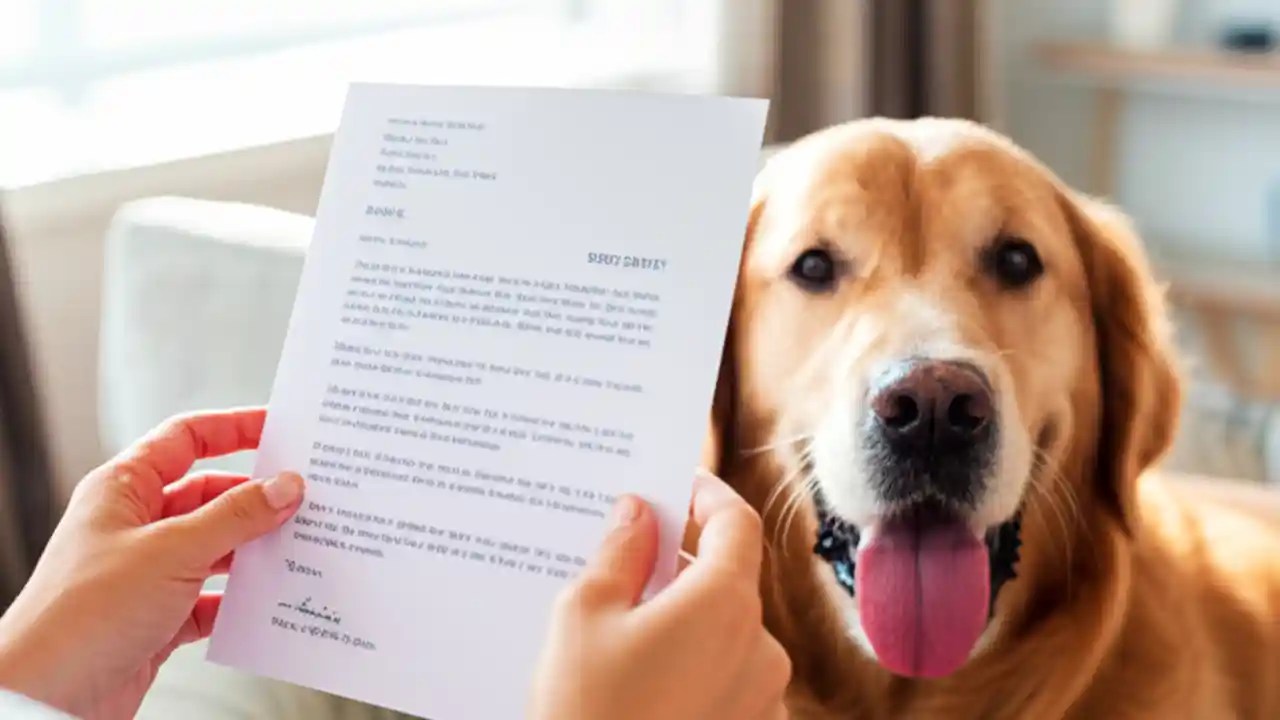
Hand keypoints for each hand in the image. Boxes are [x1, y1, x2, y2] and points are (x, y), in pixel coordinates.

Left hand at [0, 408, 303, 719]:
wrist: (48, 698)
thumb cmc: (82, 615)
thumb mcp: (172, 551)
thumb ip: (235, 516)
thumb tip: (284, 486)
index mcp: (123, 490)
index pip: (186, 439)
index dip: (233, 428)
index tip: (280, 428)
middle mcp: (133, 526)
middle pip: (208, 495)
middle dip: (255, 497)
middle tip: (303, 497)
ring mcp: (146, 573)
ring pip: (215, 547)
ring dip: (252, 550)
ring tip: (296, 547)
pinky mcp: (158, 618)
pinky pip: (212, 597)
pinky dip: (241, 600)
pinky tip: (268, 601)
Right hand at [528, 471, 790, 719]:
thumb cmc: (587, 711)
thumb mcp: (584, 616)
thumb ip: (620, 552)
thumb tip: (638, 513)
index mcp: (725, 604)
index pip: (737, 523)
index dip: (707, 494)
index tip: (677, 485)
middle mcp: (759, 647)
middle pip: (729, 578)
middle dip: (682, 561)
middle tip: (626, 554)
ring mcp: (759, 697)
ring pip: (725, 630)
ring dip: (684, 613)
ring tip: (622, 621)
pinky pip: (724, 675)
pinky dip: (690, 659)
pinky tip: (640, 670)